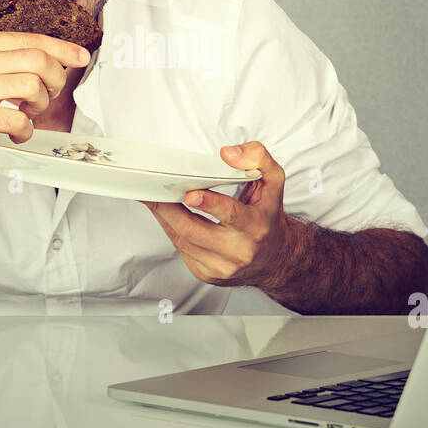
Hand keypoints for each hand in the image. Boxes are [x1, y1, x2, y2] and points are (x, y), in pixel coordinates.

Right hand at [0, 1, 90, 147]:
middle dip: (56, 77)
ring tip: (31, 111)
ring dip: (41, 103)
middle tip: (52, 90)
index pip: (30, 39)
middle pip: (39, 60)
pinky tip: (17, 132)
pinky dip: (24, 128)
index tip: (80, 55)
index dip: (62, 48)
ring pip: (32, 88)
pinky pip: (14, 119)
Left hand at [140, 141, 294, 287]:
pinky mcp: (207, 274)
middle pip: (193, 230)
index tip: (190, 194)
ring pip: (181, 241)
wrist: (274, 257)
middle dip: (168, 208)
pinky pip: (180, 250)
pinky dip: (170, 229)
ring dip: (163, 217)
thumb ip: (257, 157)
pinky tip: (165, 215)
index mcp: (256, 226)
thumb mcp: (273, 181)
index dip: (209, 203)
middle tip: (152, 189)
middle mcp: (239, 250)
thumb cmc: (267, 215)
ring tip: (152, 197)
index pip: (231, 215)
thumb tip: (227, 153)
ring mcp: (221, 266)